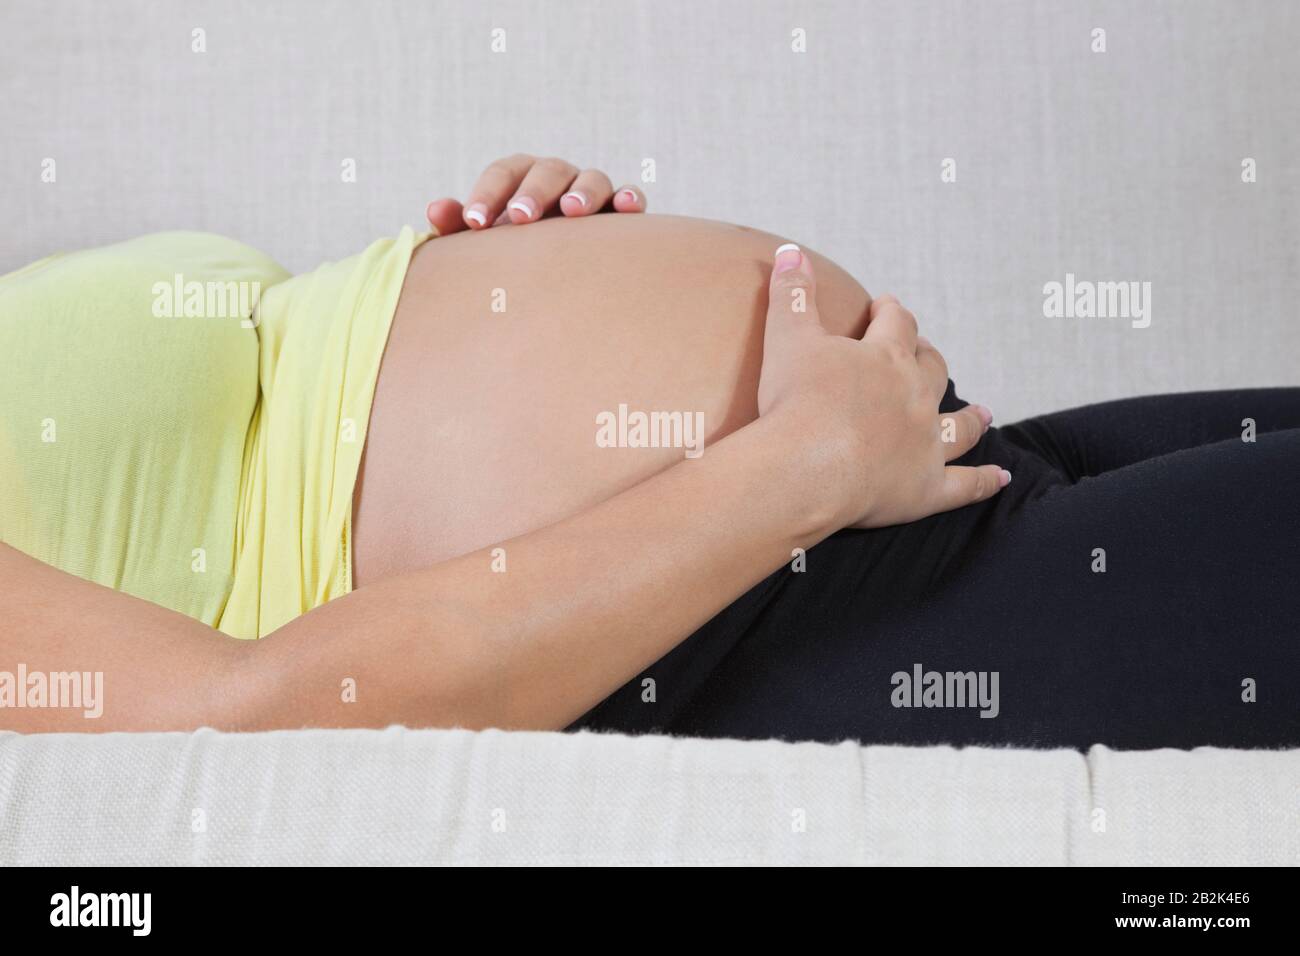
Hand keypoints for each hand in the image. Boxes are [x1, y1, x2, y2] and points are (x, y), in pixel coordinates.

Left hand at [426, 154, 646, 233]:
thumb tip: (434, 211)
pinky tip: (627, 208)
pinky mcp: (621, 211)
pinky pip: (630, 197)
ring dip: (582, 192)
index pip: (503, 173)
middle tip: (519, 218)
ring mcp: (590, 192)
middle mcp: (556, 178)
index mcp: (520, 178)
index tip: (474, 222)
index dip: (488, 193)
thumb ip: (459, 224)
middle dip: (533, 191)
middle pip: (546, 171)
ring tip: (571, 212)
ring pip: (591, 179)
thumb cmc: (514, 250)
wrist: (558, 270)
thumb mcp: (485, 239)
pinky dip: (630, 198)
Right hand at [757, 244, 1008, 529]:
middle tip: (925, 354)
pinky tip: (1001, 477)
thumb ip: (792, 293)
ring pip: (959, 425)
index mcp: (886, 358)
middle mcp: (916, 396)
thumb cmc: (794, 401)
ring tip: (984, 412)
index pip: (897, 324)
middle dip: (929, 358)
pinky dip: (984, 480)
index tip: (885, 307)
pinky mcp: (926, 488)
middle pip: (933, 369)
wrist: (805, 467)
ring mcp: (926, 444)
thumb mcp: (787, 337)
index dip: (892, 313)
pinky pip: (964, 484)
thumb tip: (790, 250)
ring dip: (972, 417)